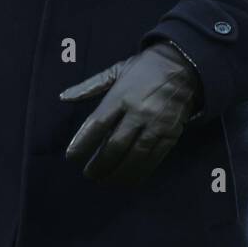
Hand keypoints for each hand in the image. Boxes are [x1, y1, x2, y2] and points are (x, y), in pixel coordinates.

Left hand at [60, 42, 201, 186]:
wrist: (184, 66)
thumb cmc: (145, 68)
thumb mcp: (116, 70)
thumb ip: (89, 86)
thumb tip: (63, 97)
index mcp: (121, 94)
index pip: (97, 123)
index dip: (82, 142)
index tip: (71, 156)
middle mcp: (138, 111)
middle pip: (114, 145)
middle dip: (99, 164)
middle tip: (89, 174)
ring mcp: (155, 124)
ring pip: (134, 156)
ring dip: (117, 172)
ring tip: (105, 180)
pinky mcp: (170, 134)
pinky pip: (153, 159)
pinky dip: (139, 172)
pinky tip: (128, 179)